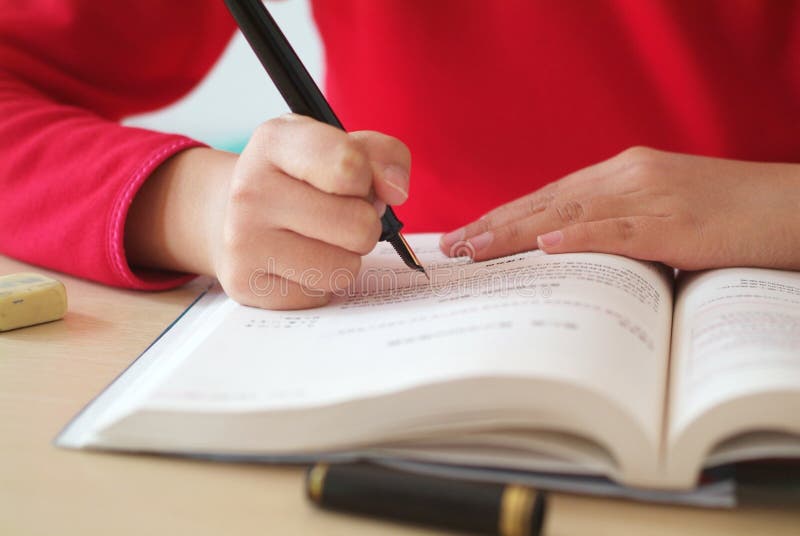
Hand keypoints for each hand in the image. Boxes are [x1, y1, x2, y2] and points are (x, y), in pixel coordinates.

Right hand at [126, 114, 410, 308]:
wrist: (227, 215)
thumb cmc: (297, 179)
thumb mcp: (335, 146)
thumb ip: (381, 155)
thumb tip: (397, 191)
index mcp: (275, 142)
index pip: (350, 165)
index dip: (370, 178)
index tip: (358, 180)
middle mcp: (250, 189)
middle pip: (358, 225)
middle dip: (363, 223)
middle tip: (340, 215)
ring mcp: (243, 241)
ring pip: (345, 268)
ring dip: (346, 257)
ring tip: (321, 239)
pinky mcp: (247, 285)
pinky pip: (321, 294)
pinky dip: (321, 282)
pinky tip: (298, 262)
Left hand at [440, 147, 799, 270]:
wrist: (794, 205)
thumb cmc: (729, 213)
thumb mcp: (663, 209)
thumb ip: (619, 224)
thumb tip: (570, 252)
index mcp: (624, 173)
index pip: (549, 195)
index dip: (504, 214)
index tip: (468, 233)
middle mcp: (630, 176)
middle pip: (547, 200)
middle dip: (495, 224)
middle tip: (453, 246)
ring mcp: (653, 197)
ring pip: (569, 213)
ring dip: (517, 232)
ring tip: (475, 249)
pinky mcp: (678, 223)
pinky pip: (620, 230)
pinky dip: (581, 236)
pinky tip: (546, 244)